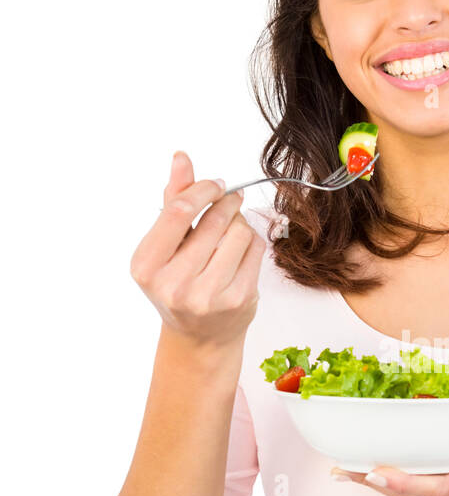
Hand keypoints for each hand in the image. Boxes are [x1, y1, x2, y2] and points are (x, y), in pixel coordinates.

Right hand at [130, 151, 265, 350]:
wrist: (200, 337)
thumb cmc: (179, 283)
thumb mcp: (165, 246)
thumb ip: (172, 200)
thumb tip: (181, 158)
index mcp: (146, 266)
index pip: (178, 211)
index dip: (202, 190)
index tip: (215, 184)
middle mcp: (173, 284)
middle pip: (214, 220)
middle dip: (226, 204)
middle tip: (229, 200)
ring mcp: (208, 296)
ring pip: (240, 233)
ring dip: (240, 224)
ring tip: (231, 233)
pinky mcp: (239, 300)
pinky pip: (256, 250)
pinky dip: (252, 244)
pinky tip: (240, 254)